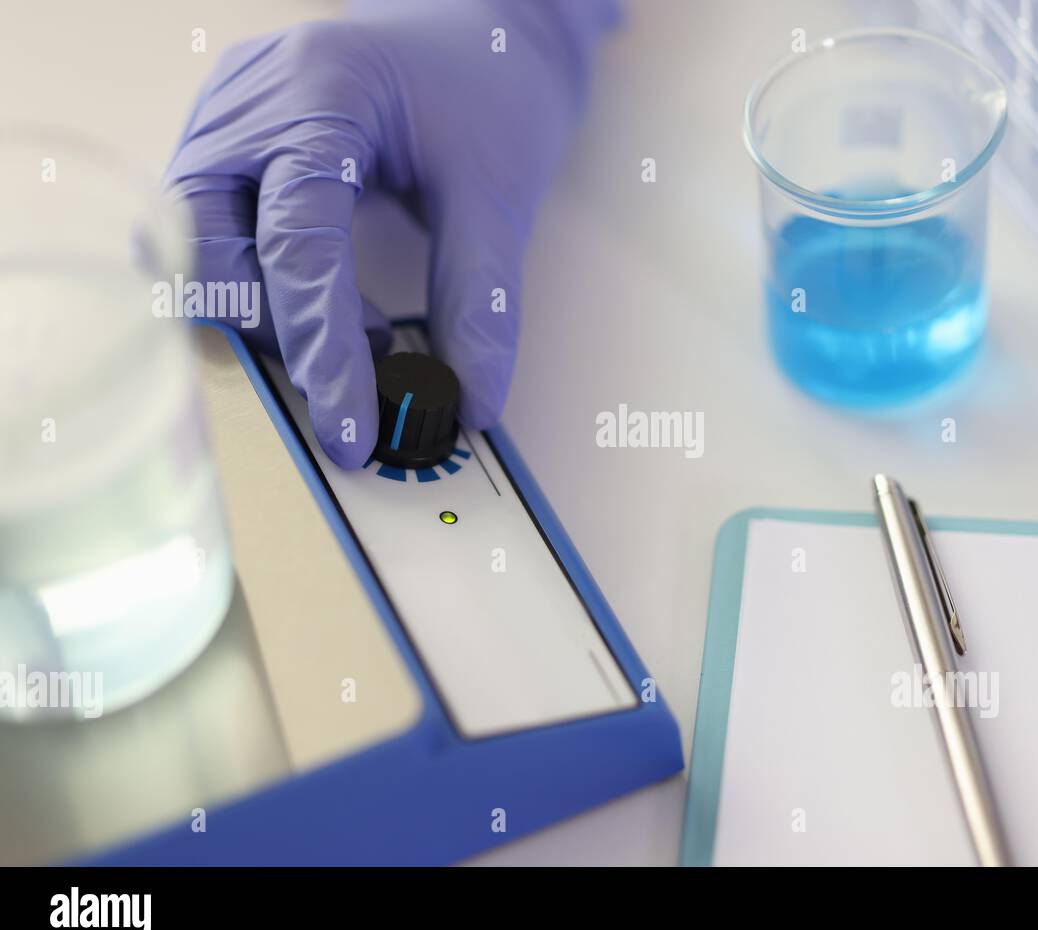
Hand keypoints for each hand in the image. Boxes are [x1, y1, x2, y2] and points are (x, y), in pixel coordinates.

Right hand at [165, 0, 617, 465]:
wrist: (479, 27)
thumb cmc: (488, 90)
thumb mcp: (499, 193)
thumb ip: (481, 301)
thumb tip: (468, 404)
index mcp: (320, 93)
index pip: (296, 241)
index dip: (322, 348)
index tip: (353, 431)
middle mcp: (248, 100)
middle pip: (203, 240)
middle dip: (272, 327)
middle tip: (355, 373)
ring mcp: (226, 116)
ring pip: (187, 241)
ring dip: (258, 309)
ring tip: (352, 330)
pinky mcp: (227, 142)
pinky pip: (203, 228)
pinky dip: (252, 281)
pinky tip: (319, 298)